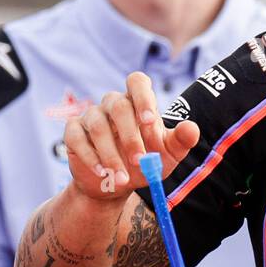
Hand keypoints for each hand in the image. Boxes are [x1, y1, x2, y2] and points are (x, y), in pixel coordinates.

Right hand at [64, 71, 199, 199]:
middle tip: (140, 161)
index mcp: (138, 102)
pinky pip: (76, 138)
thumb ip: (181, 140)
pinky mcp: (73, 132)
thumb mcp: (169, 154)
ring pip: (97, 125)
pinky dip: (91, 157)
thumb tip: (192, 128)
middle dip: (130, 136)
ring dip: (111, 154)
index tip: (150, 122)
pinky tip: (103, 173)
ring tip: (123, 179)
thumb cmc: (147, 162)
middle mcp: (113, 104)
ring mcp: (91, 116)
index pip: (137, 82)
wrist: (118, 185)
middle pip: (118, 105)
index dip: (143, 97)